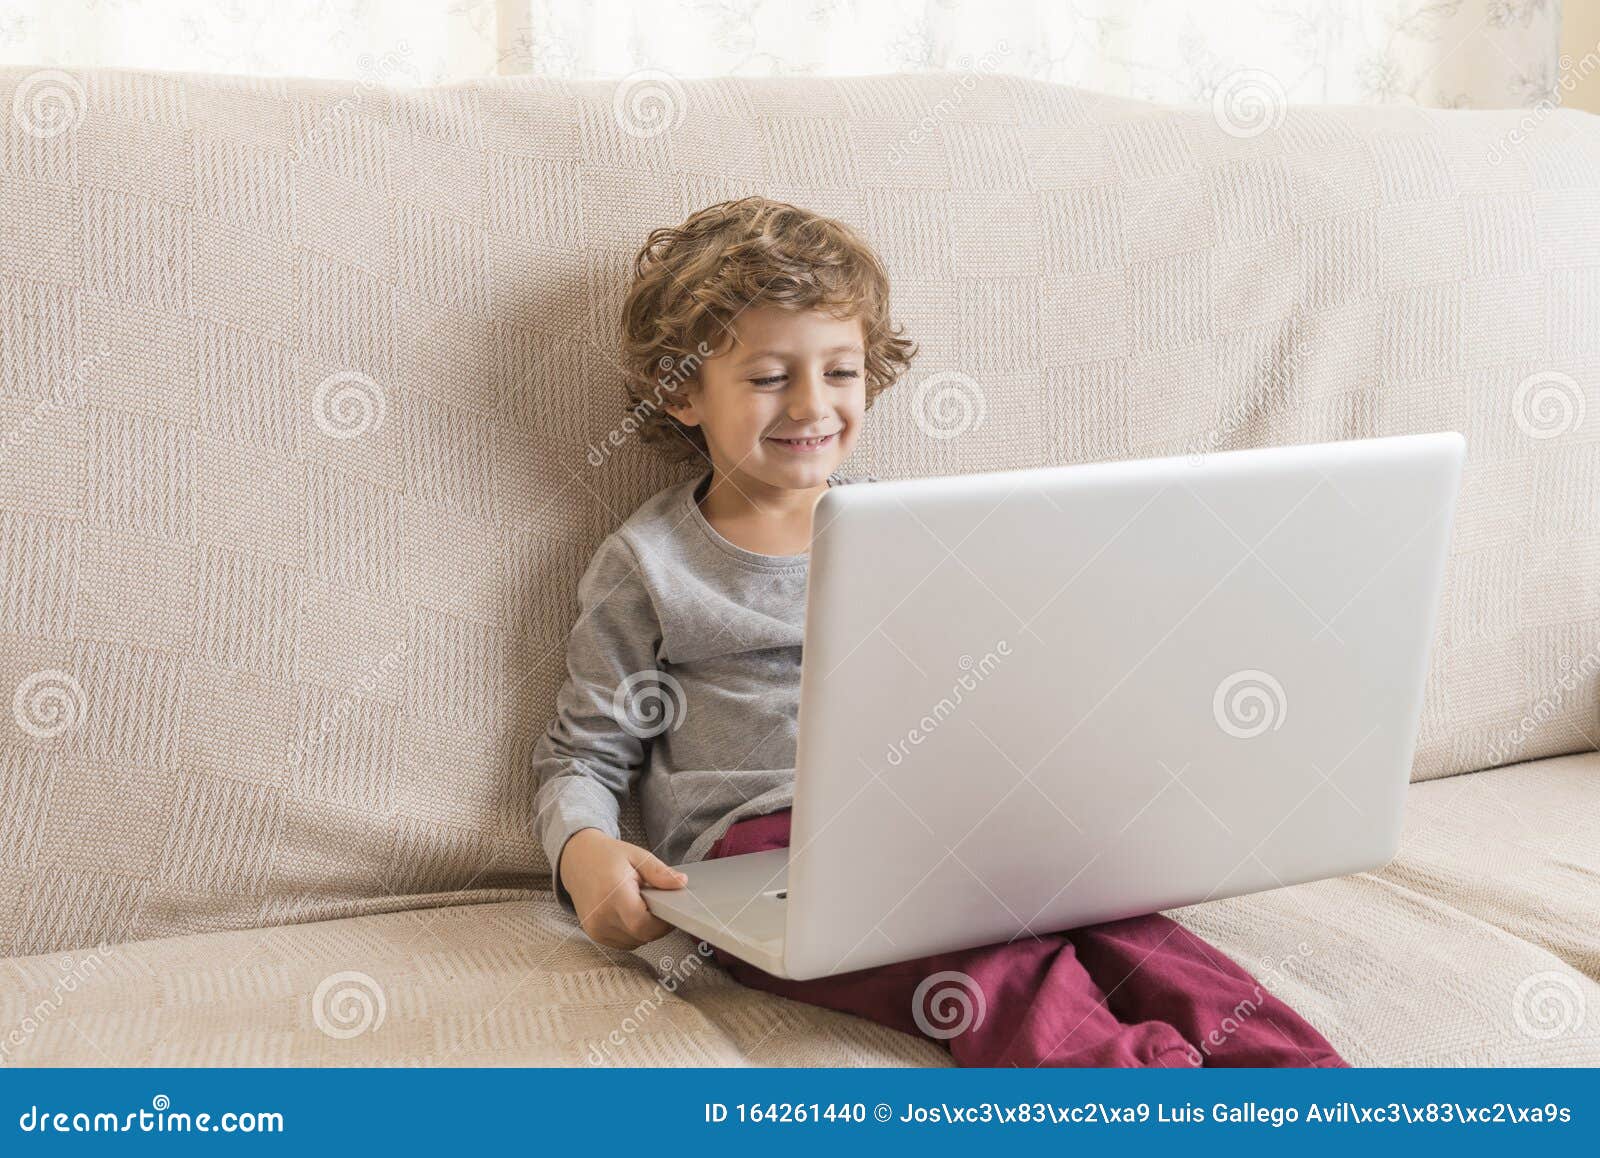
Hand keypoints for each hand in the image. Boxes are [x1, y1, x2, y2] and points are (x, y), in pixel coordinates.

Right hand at [559, 828, 687, 949]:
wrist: (576, 859)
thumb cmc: (607, 856)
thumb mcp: (638, 856)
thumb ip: (660, 873)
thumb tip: (682, 883)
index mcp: (614, 894)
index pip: (643, 924)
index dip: (662, 923)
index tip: (670, 911)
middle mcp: (601, 915)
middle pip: (641, 935)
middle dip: (656, 925)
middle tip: (657, 904)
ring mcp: (596, 928)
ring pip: (634, 941)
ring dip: (644, 929)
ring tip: (639, 905)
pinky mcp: (594, 934)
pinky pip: (624, 942)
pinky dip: (632, 932)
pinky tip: (629, 913)